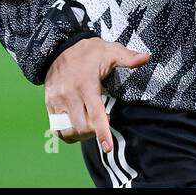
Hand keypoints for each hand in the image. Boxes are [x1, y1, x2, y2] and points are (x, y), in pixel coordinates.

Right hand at [45, 37, 150, 153]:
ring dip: (81, 134)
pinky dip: (68, 133)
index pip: (95, 114)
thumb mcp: (110, 50)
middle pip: (82, 126)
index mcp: (86, 84)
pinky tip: (77, 128)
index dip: (102, 132)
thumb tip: (146, 58)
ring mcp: (57, 101)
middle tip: (104, 121)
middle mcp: (69, 94)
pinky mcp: (49, 104)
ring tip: (90, 126)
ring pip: (68, 130)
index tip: (108, 147)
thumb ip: (127, 58)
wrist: (59, 47)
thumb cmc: (89, 51)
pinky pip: (57, 128)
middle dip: (95, 131)